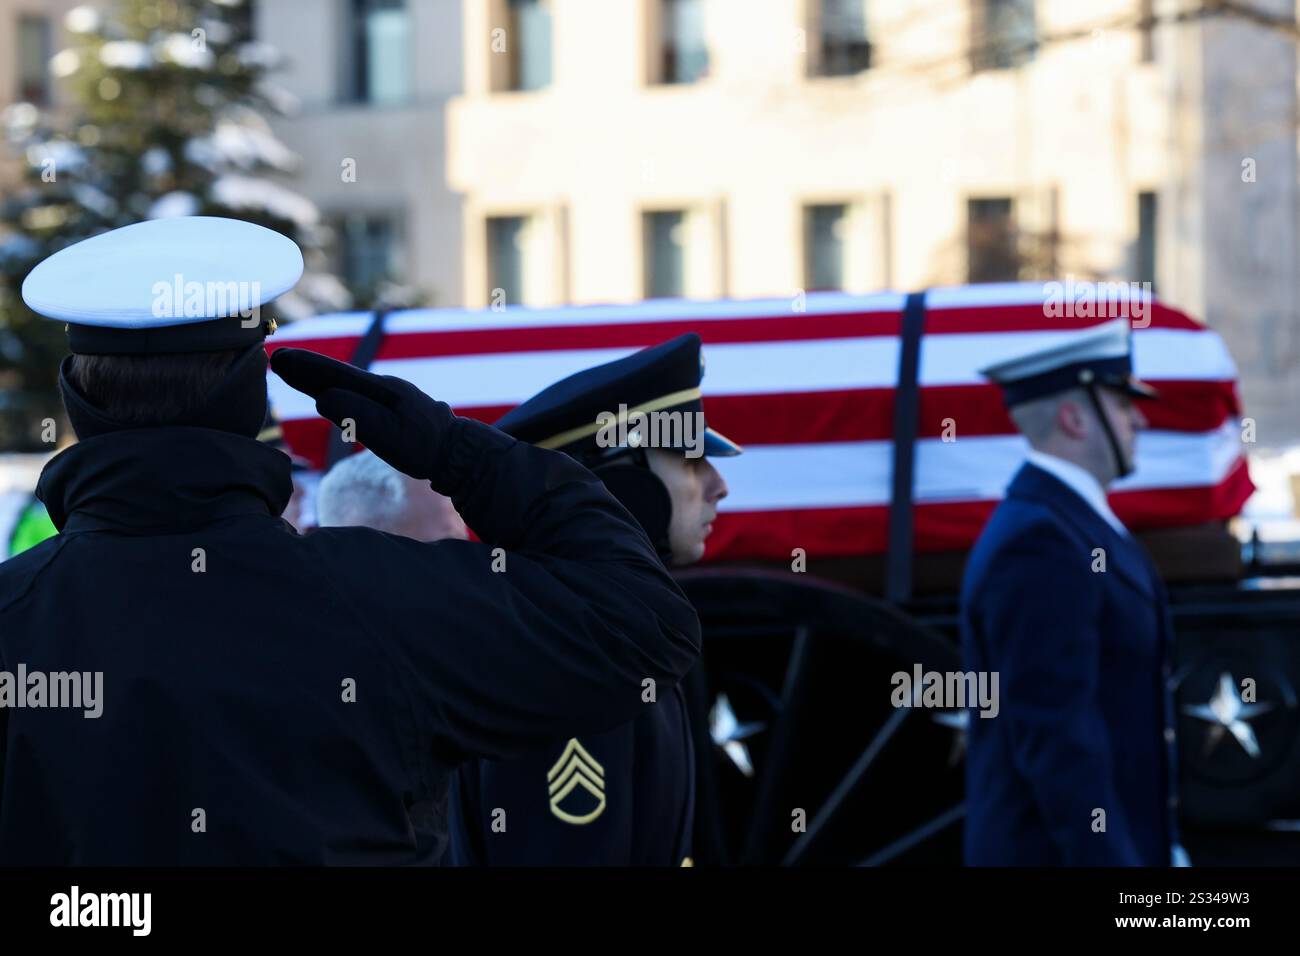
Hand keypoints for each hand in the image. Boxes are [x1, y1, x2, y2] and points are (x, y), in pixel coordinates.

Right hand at [270, 348, 456, 485]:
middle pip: (337, 375)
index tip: (279, 357)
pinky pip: (355, 396)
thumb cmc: (424, 447)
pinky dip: (335, 390)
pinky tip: (325, 393)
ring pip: (345, 384)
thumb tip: (323, 397)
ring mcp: (388, 398)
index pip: (336, 375)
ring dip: (317, 377)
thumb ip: (358, 416)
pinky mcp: (390, 411)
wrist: (458, 453)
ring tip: (289, 371)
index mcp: (381, 390)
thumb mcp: (390, 435)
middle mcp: (383, 388)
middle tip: (275, 358)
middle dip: (305, 368)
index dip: (306, 367)